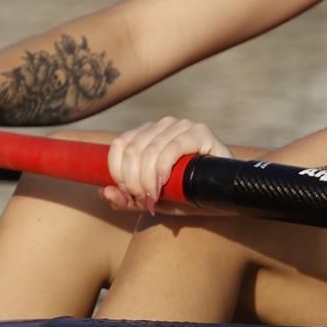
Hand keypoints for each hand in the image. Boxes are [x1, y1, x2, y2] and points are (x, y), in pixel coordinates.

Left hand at [103, 116, 231, 215]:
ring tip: (152, 199)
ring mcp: (181, 126)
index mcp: (146, 134)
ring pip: (149, 150)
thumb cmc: (185, 196)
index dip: (116, 171)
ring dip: (146, 179)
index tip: (126, 193)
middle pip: (132, 149)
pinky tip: (163, 184)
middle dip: (132, 180)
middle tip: (142, 200)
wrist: (222, 199)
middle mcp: (162, 125)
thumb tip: (104, 191)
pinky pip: (171, 147)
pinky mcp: (200, 132)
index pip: (119, 144)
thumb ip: (127, 198)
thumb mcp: (151, 200)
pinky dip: (162, 169)